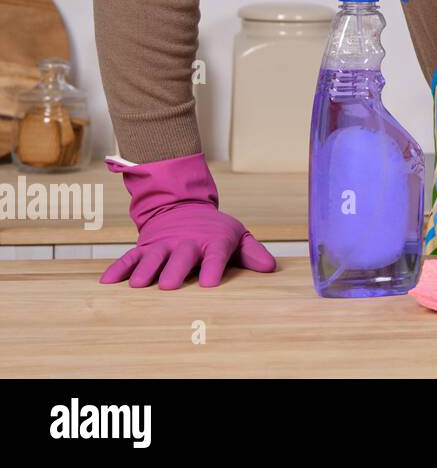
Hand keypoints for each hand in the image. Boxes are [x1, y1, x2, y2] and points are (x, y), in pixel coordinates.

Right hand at [101, 153, 276, 288]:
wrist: (184, 207)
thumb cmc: (214, 231)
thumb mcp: (237, 236)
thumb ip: (252, 252)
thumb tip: (270, 267)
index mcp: (212, 241)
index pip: (214, 255)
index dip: (212, 268)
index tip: (209, 283)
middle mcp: (186, 243)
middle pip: (180, 257)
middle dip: (174, 270)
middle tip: (168, 285)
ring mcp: (163, 245)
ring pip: (153, 257)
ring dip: (145, 269)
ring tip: (137, 285)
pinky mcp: (145, 247)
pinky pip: (129, 257)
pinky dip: (119, 268)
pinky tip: (107, 282)